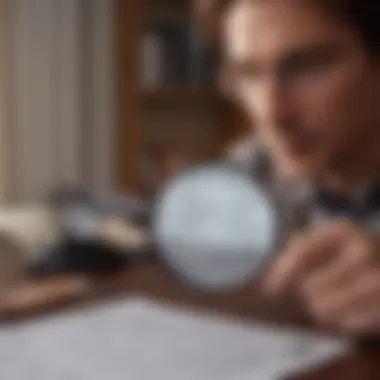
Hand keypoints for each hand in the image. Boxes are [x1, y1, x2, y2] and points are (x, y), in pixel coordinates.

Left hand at [263, 219, 379, 333]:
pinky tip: (346, 313)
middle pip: (311, 286)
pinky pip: (350, 323)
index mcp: (343, 229)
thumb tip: (272, 281)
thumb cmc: (352, 252)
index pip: (303, 252)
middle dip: (307, 292)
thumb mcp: (329, 241)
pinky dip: (343, 321)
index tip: (268, 290)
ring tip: (327, 303)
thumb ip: (301, 250)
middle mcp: (364, 248)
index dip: (283, 271)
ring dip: (321, 310)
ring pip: (327, 308)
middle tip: (313, 292)